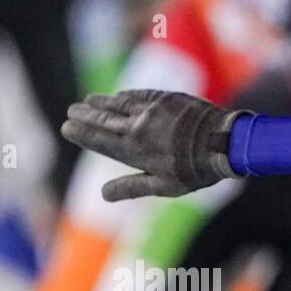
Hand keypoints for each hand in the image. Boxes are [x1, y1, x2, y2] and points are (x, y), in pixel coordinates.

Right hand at [61, 90, 249, 201]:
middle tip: (71, 111)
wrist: (223, 142)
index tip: (67, 128)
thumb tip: (103, 195)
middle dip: (85, 116)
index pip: (100, 141)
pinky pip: (137, 95)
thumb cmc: (196, 170)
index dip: (82, 134)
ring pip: (117, 105)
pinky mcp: (164, 98)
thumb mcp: (164, 186)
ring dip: (100, 103)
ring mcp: (150, 111)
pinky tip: (117, 97)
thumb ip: (132, 187)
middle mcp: (137, 129)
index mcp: (135, 152)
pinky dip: (123, 97)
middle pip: (103, 120)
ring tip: (86, 102)